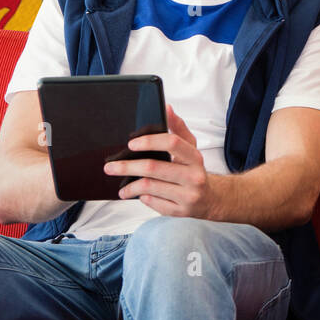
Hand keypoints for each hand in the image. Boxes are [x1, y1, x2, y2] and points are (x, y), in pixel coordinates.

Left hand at [103, 104, 215, 218]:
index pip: (172, 143)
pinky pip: (153, 203)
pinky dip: (143, 198)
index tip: (131, 144)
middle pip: (154, 168)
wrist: (209, 199)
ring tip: (121, 188)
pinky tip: (139, 195)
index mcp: (194, 157)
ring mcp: (187, 195)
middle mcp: (194, 176)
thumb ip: (177, 127)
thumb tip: (167, 107)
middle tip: (110, 167)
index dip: (150, 141)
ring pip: (150, 187)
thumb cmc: (193, 169)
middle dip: (127, 166)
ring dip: (130, 187)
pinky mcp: (180, 211)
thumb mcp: (190, 147)